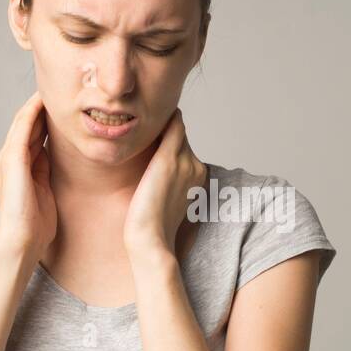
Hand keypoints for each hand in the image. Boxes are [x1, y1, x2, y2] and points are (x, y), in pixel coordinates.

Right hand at [0, 91, 56, 259]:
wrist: (22, 241)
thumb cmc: (35, 225)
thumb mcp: (44, 190)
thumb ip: (44, 171)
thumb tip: (50, 155)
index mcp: (16, 167)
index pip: (31, 135)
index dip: (45, 119)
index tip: (63, 106)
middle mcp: (6, 158)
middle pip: (25, 124)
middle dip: (41, 107)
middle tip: (59, 88)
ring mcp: (6, 157)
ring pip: (23, 121)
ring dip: (37, 104)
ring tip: (53, 88)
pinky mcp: (11, 159)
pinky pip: (22, 128)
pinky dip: (33, 112)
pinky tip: (44, 100)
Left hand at [124, 108, 205, 260]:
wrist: (150, 239)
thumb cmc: (153, 224)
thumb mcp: (168, 199)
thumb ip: (170, 181)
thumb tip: (159, 172)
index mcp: (200, 176)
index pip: (186, 148)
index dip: (172, 142)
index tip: (157, 135)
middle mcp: (197, 166)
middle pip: (181, 138)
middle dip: (168, 132)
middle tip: (150, 120)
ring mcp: (185, 162)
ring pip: (176, 131)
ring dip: (165, 123)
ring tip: (150, 113)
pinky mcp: (168, 160)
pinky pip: (173, 128)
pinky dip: (168, 119)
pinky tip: (158, 112)